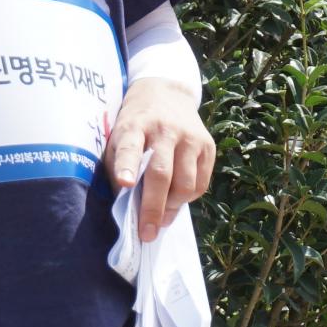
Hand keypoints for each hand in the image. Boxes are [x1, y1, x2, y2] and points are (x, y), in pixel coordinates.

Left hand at [105, 78, 215, 241]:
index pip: (130, 146)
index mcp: (136, 125)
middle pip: (161, 173)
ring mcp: (190, 137)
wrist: (167, 94)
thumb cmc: (136, 123)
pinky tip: (176, 199)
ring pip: (185, 183)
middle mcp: (165, 129)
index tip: (125, 184)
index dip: (127, 166)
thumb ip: (118, 166)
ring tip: (161, 218)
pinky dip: (188, 198)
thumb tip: (126, 205)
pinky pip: (201, 183)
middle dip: (153, 207)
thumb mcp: (118, 135)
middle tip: (147, 232)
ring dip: (172, 207)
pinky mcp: (207, 145)